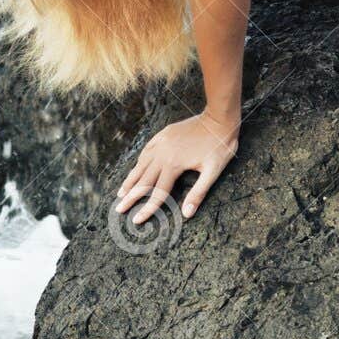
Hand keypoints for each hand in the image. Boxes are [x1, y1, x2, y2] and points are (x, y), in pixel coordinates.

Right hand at [115, 109, 238, 223]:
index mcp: (173, 166)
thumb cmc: (219, 146)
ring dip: (130, 180)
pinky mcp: (164, 134)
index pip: (157, 193)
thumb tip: (187, 214)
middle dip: (131, 197)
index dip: (147, 209)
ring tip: (121, 193)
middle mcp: (162, 154)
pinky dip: (139, 162)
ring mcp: (162, 143)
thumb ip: (198, 193)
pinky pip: (146, 150)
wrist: (219, 118)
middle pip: (143, 180)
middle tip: (119, 209)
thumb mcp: (213, 171)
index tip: (136, 220)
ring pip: (141, 165)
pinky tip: (136, 167)